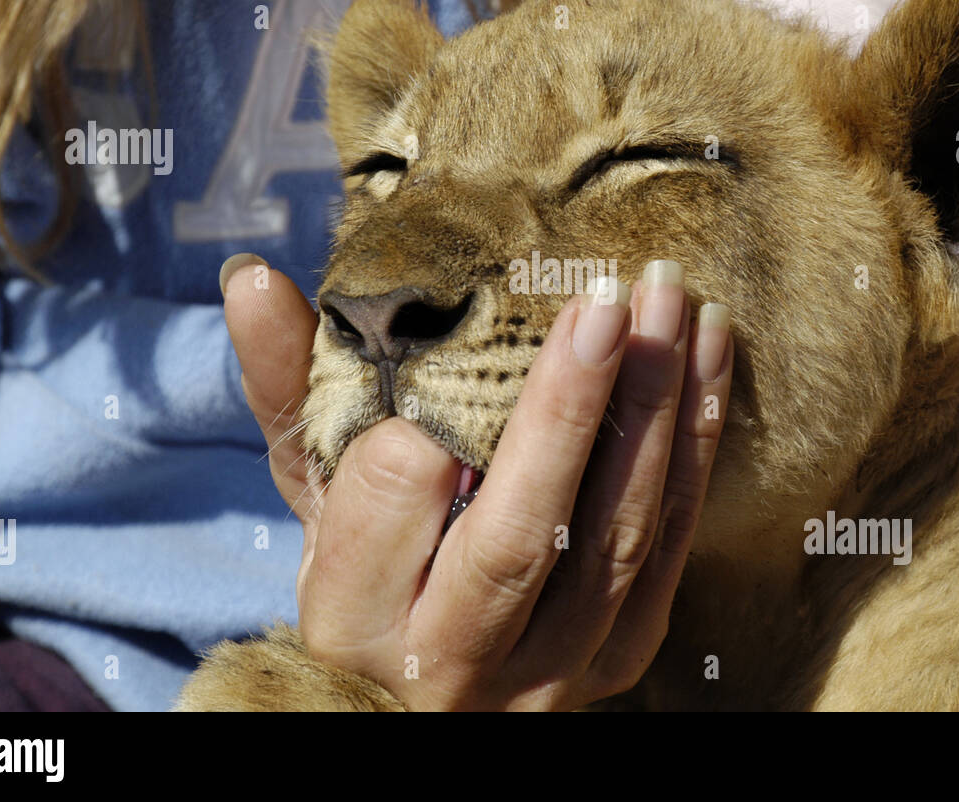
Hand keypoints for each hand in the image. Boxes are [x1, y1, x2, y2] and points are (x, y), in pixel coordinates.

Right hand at [221, 255, 732, 709]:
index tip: (446, 367)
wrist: (430, 680)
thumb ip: (288, 386)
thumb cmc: (366, 563)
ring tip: (671, 304)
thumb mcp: (315, 484)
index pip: (379, 517)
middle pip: (517, 537)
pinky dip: (693, 445)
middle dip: (569, 411)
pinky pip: (669, 546)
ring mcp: (551, 667)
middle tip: (606, 300)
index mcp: (355, 614)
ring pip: (614, 538)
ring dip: (653, 412)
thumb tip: (251, 279)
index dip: (411, 450)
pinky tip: (706, 356)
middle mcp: (453, 657)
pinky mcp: (622, 651)